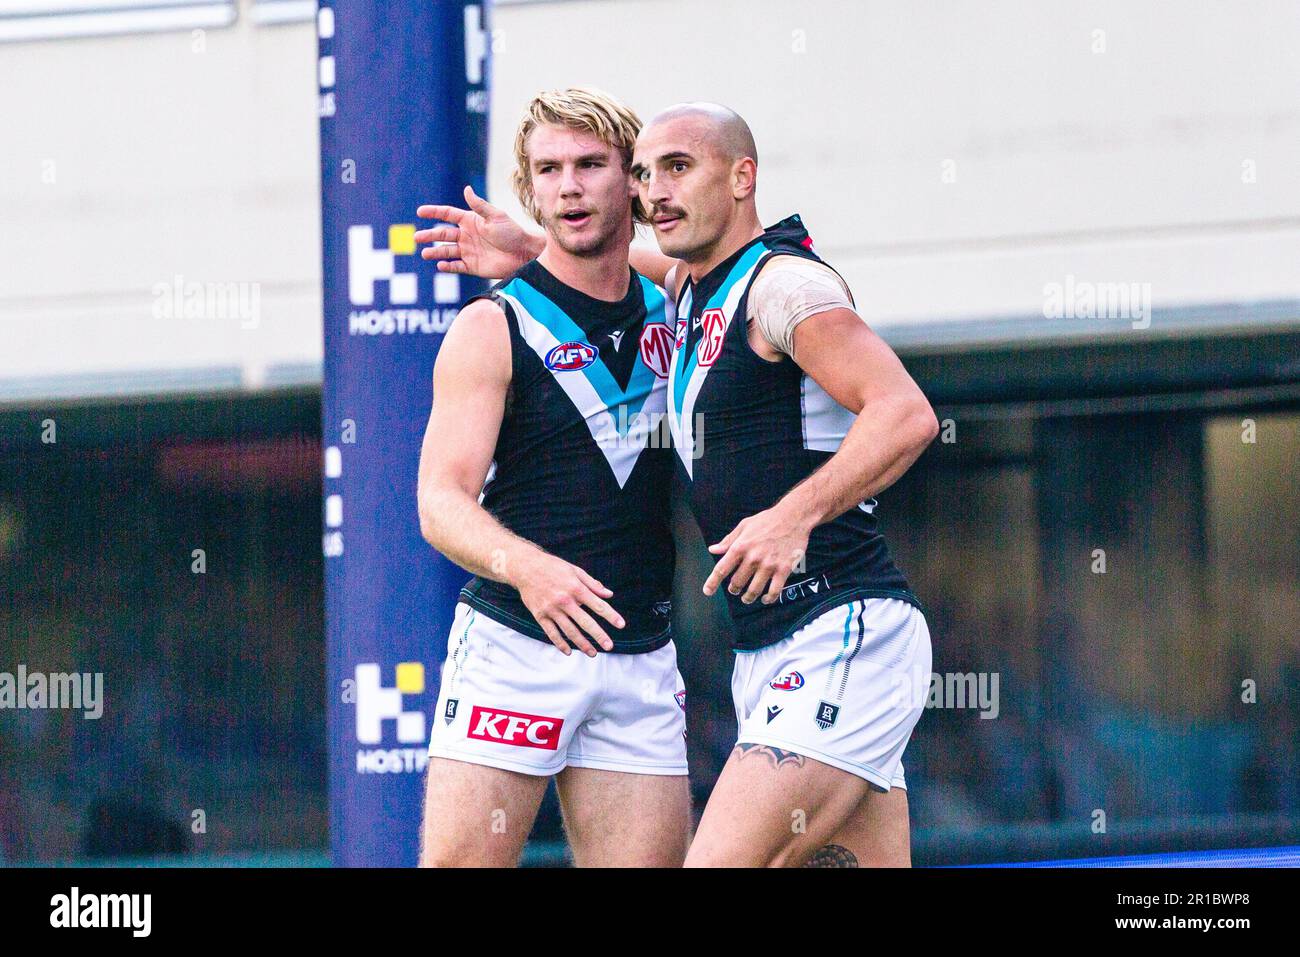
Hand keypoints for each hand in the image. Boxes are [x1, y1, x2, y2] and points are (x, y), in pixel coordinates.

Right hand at [415, 185, 541, 278]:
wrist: (523, 254)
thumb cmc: (512, 232)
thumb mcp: (495, 217)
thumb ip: (479, 206)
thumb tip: (466, 189)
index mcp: (470, 221)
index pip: (448, 214)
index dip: (434, 212)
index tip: (420, 211)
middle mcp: (467, 236)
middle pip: (443, 234)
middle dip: (430, 236)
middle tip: (417, 238)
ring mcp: (468, 251)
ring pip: (447, 251)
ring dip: (435, 253)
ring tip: (425, 253)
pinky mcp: (472, 266)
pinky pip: (456, 266)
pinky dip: (448, 267)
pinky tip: (440, 265)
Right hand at [512, 549, 624, 656]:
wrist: (525, 567)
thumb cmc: (553, 567)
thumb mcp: (575, 570)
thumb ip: (592, 584)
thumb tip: (609, 594)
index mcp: (575, 588)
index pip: (597, 605)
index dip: (610, 615)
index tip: (621, 625)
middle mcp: (564, 600)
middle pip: (585, 622)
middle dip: (599, 635)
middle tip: (609, 646)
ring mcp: (551, 609)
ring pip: (569, 631)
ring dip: (582, 644)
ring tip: (593, 653)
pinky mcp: (540, 615)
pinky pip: (551, 633)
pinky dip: (560, 644)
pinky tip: (568, 651)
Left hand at [702, 505, 812, 605]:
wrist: (793, 517)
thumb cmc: (767, 520)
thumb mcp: (744, 526)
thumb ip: (728, 540)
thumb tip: (713, 550)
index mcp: (740, 546)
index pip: (722, 568)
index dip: (712, 582)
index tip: (707, 591)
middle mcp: (753, 557)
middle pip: (737, 582)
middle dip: (733, 589)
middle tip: (734, 590)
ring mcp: (769, 565)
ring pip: (754, 590)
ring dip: (748, 597)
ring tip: (746, 598)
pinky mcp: (784, 569)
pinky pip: (774, 591)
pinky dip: (768, 599)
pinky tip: (765, 599)